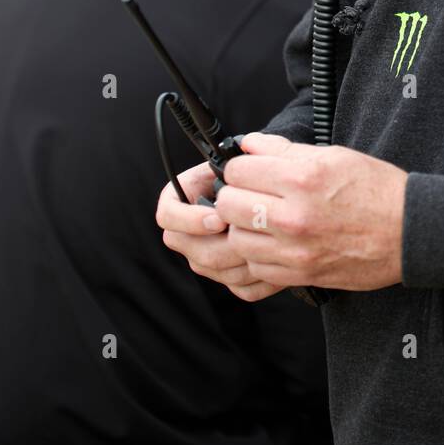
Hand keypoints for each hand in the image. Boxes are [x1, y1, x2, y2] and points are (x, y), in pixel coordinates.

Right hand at [155, 161, 286, 301]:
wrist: (256, 192)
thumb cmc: (242, 173)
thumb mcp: (232, 161)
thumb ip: (231, 161)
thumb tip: (240, 159)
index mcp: (177, 201)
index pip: (168, 216)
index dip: (190, 220)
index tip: (219, 218)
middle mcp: (184, 233)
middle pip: (193, 249)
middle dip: (225, 243)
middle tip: (250, 233)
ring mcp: (200, 256)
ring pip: (215, 269)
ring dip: (241, 258)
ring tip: (266, 243)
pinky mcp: (222, 274)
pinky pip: (235, 285)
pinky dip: (257, 278)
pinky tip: (275, 261)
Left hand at [214, 133, 408, 291]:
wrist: (410, 232)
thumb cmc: (376, 189)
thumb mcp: (334, 156)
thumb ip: (285, 150)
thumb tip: (249, 145)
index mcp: (303, 179)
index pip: (238, 170)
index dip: (240, 166)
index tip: (250, 169)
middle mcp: (294, 216)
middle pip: (228, 205)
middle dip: (234, 194)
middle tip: (250, 192)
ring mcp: (295, 250)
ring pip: (237, 238)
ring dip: (243, 226)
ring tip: (261, 217)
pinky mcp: (299, 274)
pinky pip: (255, 266)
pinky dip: (257, 252)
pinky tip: (273, 240)